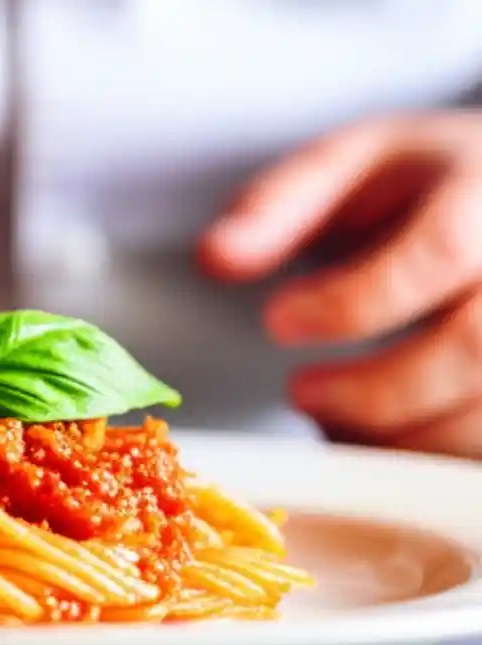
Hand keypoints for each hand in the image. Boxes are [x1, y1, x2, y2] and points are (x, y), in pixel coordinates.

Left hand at [199, 112, 481, 458]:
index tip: (278, 321)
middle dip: (375, 390)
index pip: (439, 253)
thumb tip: (215, 257)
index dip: (352, 301)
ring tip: (332, 414)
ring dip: (398, 434)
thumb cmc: (428, 182)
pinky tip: (378, 432)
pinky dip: (425, 453)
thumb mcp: (351, 164)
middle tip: (301, 392)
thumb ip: (280, 205)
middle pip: (472, 345)